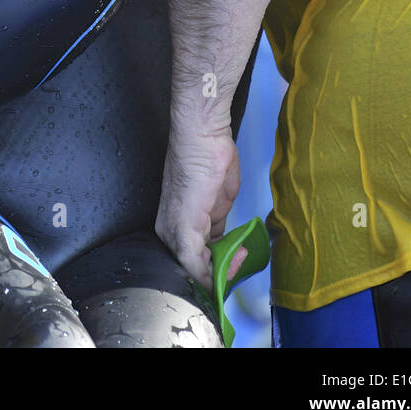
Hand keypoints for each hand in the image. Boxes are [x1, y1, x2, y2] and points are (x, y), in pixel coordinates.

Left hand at [155, 126, 245, 289]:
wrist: (203, 136)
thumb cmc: (209, 159)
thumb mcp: (217, 202)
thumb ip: (216, 225)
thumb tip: (223, 243)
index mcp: (174, 224)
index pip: (194, 258)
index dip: (218, 265)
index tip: (238, 256)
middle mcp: (169, 231)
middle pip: (195, 267)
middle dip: (223, 269)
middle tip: (241, 256)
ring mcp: (174, 233)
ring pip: (196, 270)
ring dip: (224, 269)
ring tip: (240, 253)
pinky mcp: (183, 232)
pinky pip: (196, 266)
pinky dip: (215, 273)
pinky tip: (233, 262)